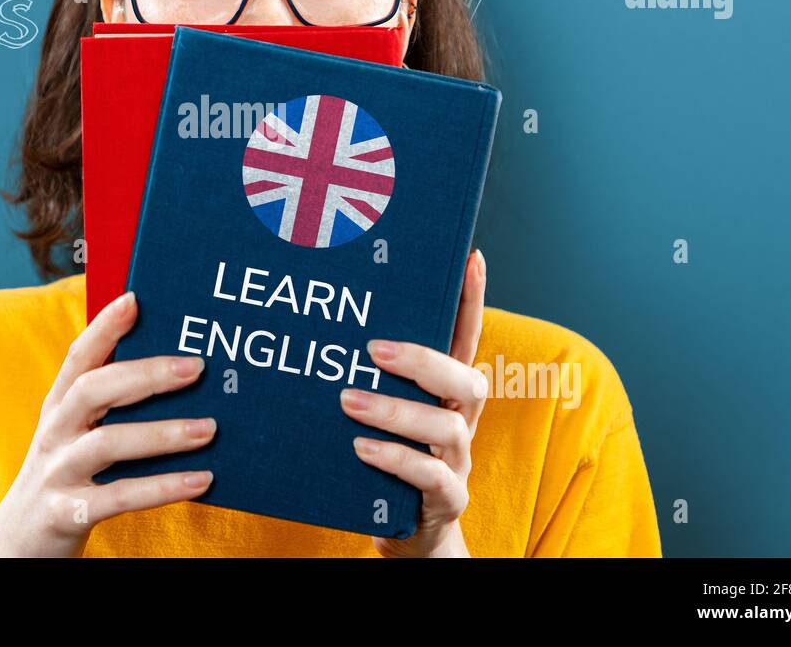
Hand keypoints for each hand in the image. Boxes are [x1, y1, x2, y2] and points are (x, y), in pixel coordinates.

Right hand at [0, 291, 215, 556]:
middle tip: (196, 367)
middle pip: (93, 390)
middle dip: (145, 374)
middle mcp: (54, 433)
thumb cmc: (67, 474)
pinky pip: (118, 497)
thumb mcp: (77, 433)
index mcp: (59, 406)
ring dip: (162, 434)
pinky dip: (162, 488)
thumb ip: (110, 401)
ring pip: (107, 443)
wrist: (19, 543)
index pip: (78, 357)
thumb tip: (175, 366)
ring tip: (209, 429)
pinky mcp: (66, 513)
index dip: (103, 327)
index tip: (134, 299)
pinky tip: (201, 481)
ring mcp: (57, 473)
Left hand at [340, 249, 487, 557]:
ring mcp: (457, 462)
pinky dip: (396, 459)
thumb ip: (366, 377)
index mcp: (446, 394)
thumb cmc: (381, 459)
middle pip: (467, 379)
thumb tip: (318, 329)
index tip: (471, 257)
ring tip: (348, 402)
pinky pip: (432, 477)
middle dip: (423, 360)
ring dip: (396, 411)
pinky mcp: (447, 501)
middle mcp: (459, 421)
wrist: (404, 533)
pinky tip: (361, 448)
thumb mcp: (378, 412)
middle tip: (373, 349)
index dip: (472, 300)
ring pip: (447, 428)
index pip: (465, 339)